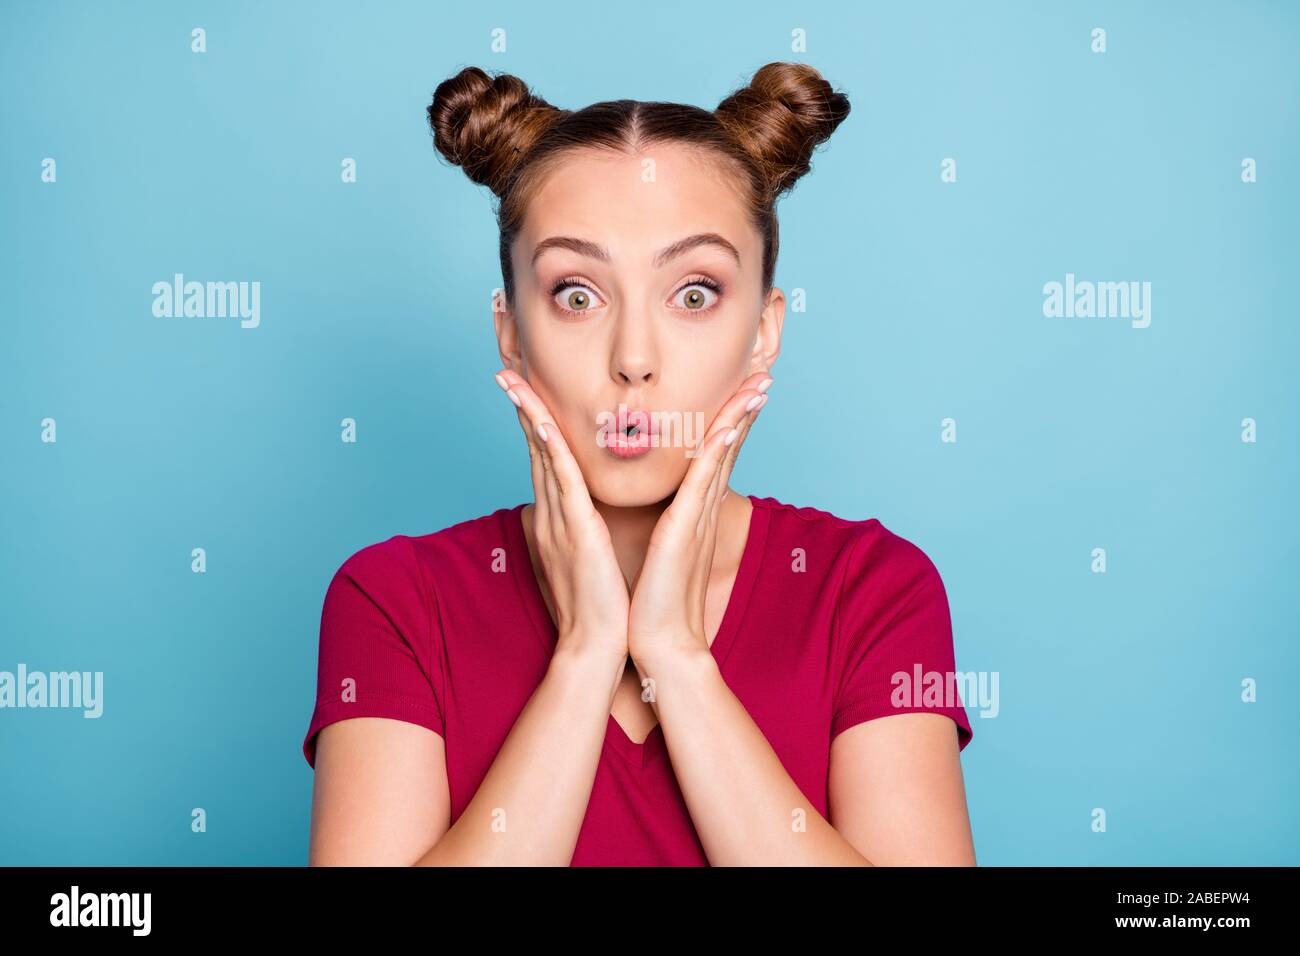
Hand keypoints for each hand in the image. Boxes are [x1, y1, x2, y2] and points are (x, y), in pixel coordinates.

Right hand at [495, 368, 629, 667]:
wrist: (597, 647)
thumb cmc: (599, 607)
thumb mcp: (589, 559)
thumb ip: (583, 532)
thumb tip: (585, 517)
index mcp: (558, 519)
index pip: (545, 460)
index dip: (533, 422)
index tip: (524, 390)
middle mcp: (551, 515)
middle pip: (534, 449)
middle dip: (520, 407)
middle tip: (506, 370)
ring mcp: (560, 522)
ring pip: (543, 457)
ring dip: (528, 415)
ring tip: (512, 380)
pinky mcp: (575, 532)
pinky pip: (561, 482)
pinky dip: (550, 450)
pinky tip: (540, 422)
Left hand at [626, 371, 770, 671]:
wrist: (660, 646)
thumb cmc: (653, 605)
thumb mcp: (660, 557)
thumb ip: (664, 532)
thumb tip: (660, 519)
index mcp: (693, 515)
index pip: (713, 458)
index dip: (730, 422)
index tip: (743, 391)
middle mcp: (701, 512)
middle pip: (727, 449)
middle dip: (745, 409)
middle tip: (764, 375)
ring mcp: (696, 520)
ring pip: (720, 457)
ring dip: (738, 418)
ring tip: (758, 385)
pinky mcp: (683, 532)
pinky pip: (701, 484)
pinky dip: (716, 454)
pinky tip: (726, 427)